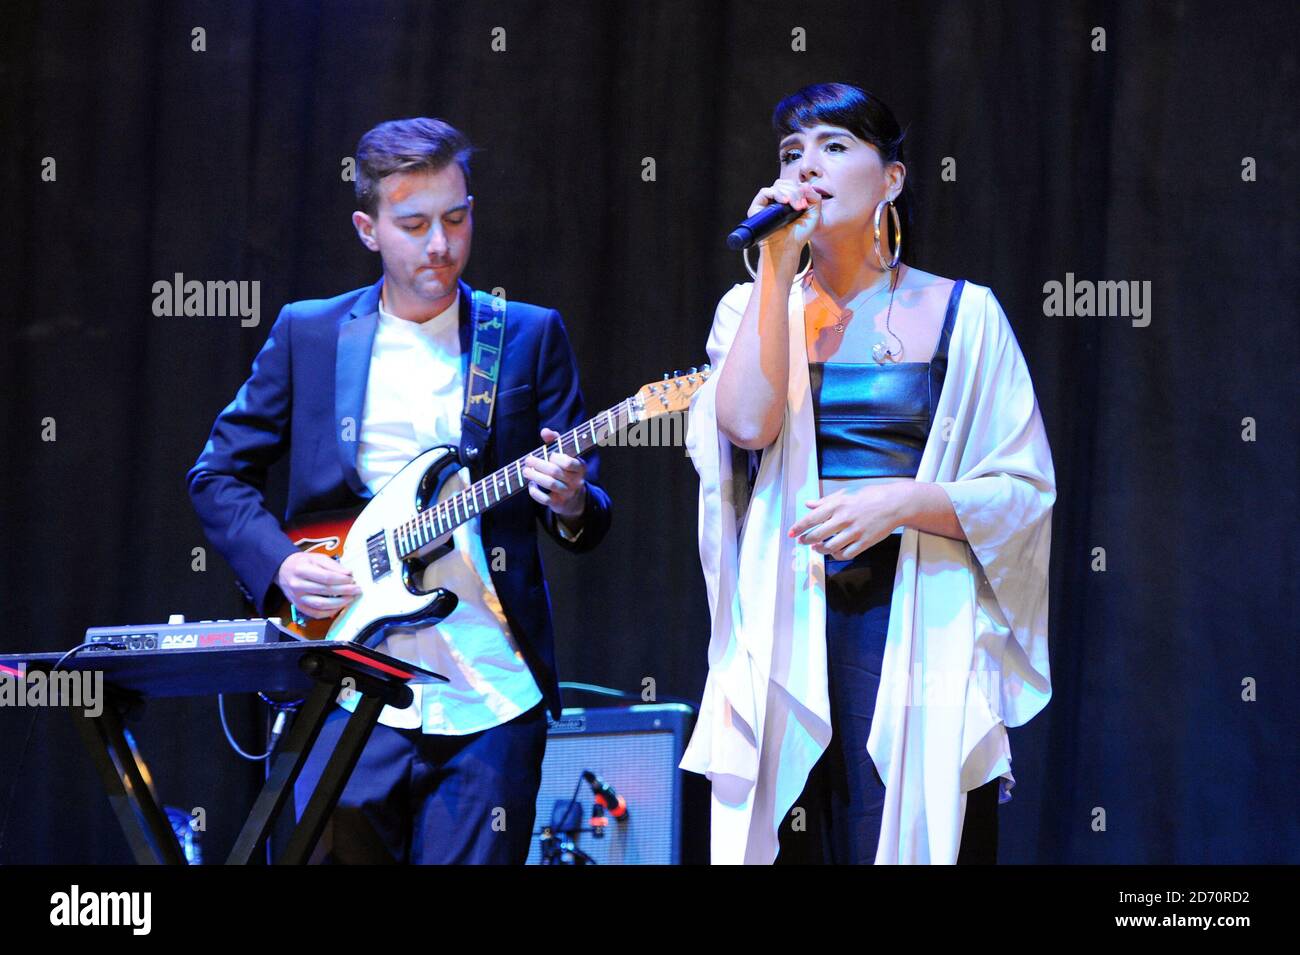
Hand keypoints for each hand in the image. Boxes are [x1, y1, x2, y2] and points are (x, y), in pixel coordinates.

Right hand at [275, 551, 361, 619]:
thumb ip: (333, 565)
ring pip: (321, 605)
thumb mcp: (317, 557)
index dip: (342, 579)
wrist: (283, 570)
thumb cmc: (301, 563)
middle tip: (356, 589)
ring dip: (339, 603)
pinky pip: (316, 614)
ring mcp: (298, 598)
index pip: (326, 577)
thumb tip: (348, 573)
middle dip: (344, 591)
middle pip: (325, 591)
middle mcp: (298, 585)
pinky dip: (330, 612)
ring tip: (350, 598)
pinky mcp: (299, 607)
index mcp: (301, 569)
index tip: (352, 579)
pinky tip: (339, 606)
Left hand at [523, 427, 587, 522]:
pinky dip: (535, 492)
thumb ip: (556, 441)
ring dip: (535, 476)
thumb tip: (545, 431)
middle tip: (527, 460)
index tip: (547, 454)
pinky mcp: (559, 503)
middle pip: (555, 472)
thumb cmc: (567, 470)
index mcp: (580, 467)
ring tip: (525, 471)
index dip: (555, 457)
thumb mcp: (565, 455)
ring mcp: (568, 493)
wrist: (574, 498)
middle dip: (539, 465)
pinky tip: (531, 485)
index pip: (568, 461)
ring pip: (550, 484)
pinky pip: (545, 498)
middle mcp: (576, 481)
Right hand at [748, 178, 822, 271]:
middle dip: (796, 191)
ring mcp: (766, 203)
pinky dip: (776, 193)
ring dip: (789, 193)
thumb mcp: (813, 214)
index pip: (793, 184)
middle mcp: (777, 200)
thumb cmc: (798, 234)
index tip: (805, 204)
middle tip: (801, 206)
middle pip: (786, 183)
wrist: (788, 247)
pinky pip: (765, 192)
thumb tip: (805, 184)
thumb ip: (814, 197)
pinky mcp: (757, 207)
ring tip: (795, 207)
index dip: (801, 189)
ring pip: (777, 186)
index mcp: (789, 200)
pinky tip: (785, 201)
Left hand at [787, 483, 909, 559]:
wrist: (894, 504)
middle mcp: (844, 519)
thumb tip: (808, 504)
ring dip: (820, 549)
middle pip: (818, 534)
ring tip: (816, 547)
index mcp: (838, 505)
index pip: (812, 518)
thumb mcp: (846, 493)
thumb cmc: (870, 496)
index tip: (791, 533)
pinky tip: (834, 552)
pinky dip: (836, 555)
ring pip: (830, 547)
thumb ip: (826, 501)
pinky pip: (846, 554)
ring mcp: (855, 532)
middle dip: (806, 540)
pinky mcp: (865, 542)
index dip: (799, 527)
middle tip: (802, 541)